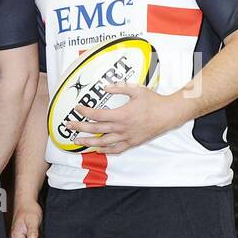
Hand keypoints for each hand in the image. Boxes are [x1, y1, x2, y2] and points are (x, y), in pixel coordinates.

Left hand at [63, 82, 185, 154]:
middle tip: (69, 125)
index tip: (77, 108)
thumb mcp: (137, 90)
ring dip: (88, 142)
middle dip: (80, 127)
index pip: (97, 115)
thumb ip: (119, 88)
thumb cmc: (153, 101)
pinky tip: (97, 149)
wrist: (169, 114)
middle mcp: (122, 128)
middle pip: (96, 129)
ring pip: (103, 142)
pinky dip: (105, 150)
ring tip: (77, 140)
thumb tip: (105, 87)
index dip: (85, 112)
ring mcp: (127, 137)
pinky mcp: (132, 143)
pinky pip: (116, 149)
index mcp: (121, 114)